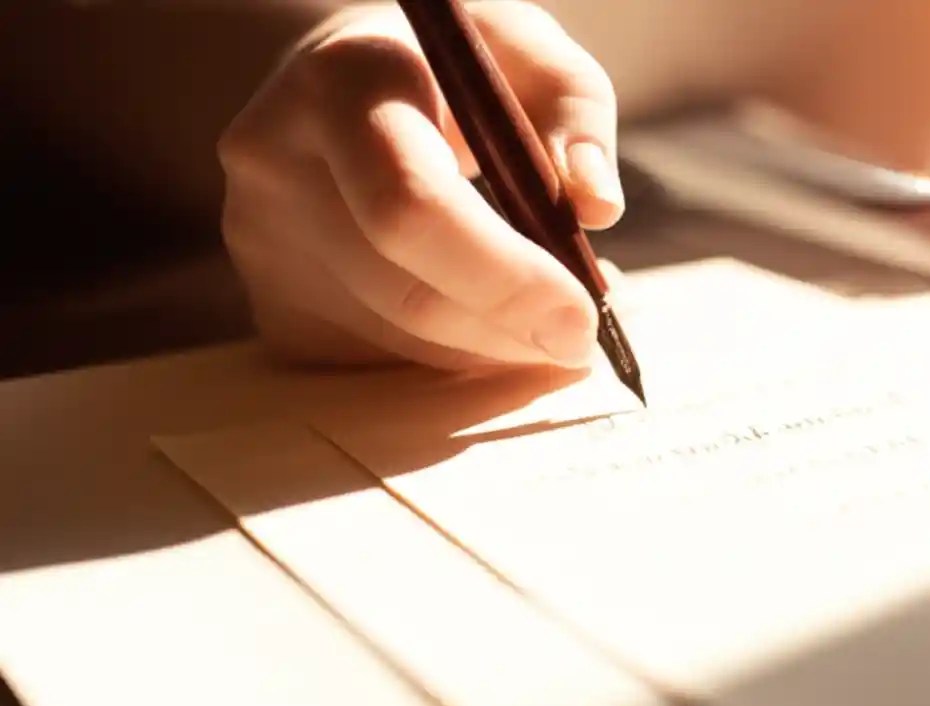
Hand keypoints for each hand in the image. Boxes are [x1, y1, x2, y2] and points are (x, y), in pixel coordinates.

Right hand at [217, 1, 623, 370]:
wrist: (338, 78)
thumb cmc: (445, 65)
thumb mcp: (521, 49)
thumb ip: (576, 111)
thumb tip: (597, 208)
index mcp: (341, 80)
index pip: (412, 204)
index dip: (504, 277)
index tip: (584, 317)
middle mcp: (277, 159)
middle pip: (406, 292)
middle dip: (512, 331)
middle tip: (582, 340)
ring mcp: (260, 238)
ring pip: (398, 340)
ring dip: (492, 351)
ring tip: (548, 321)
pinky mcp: (270, 299)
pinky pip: (378, 360)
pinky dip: (452, 357)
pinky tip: (489, 324)